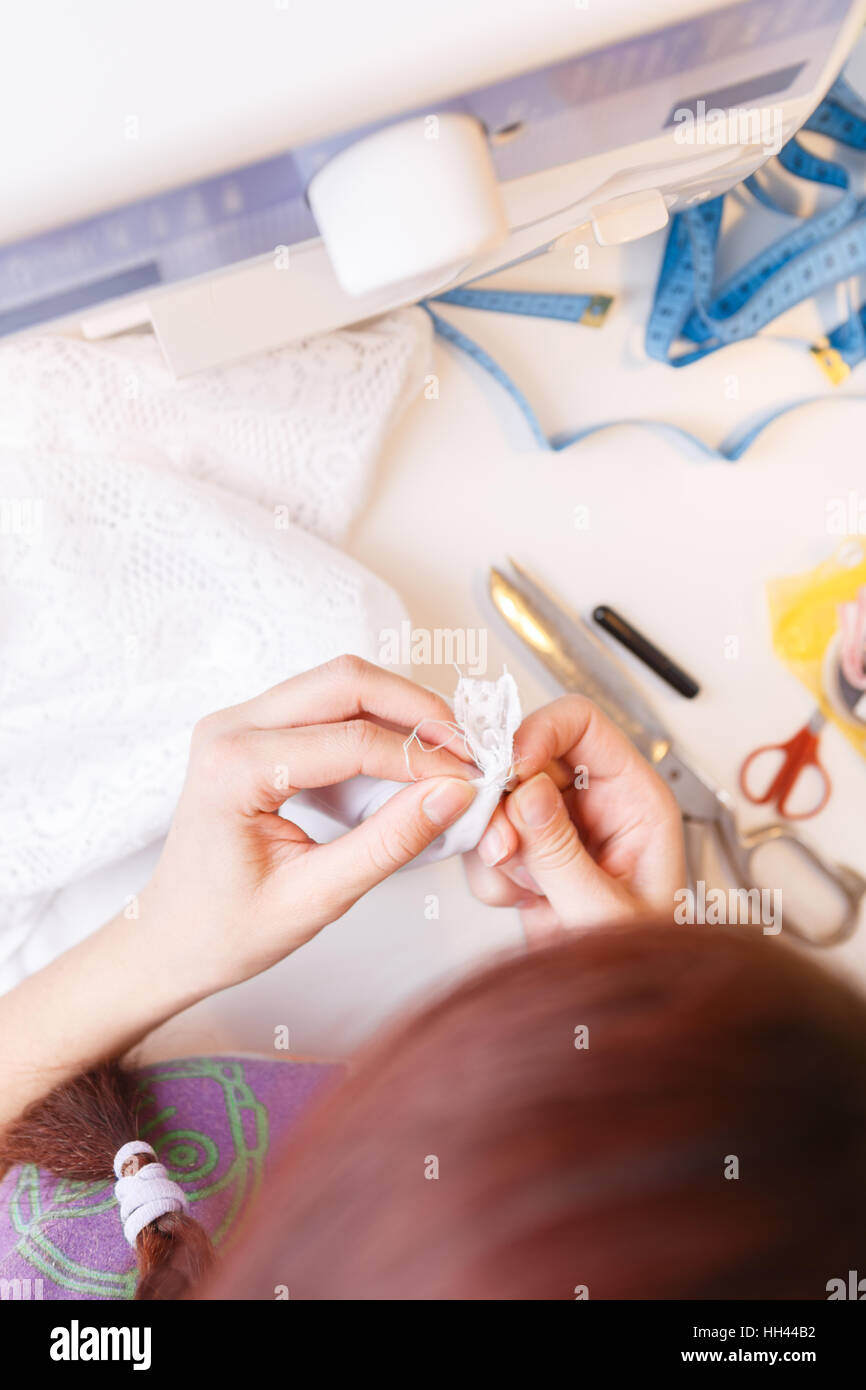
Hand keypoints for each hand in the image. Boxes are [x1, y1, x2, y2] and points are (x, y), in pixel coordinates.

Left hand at [141, 656, 476, 993]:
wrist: (170, 937)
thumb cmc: (226, 929)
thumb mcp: (316, 898)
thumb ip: (388, 843)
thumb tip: (453, 795)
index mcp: (235, 768)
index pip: (353, 740)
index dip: (424, 758)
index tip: (473, 780)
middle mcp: (229, 727)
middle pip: (346, 680)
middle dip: (418, 709)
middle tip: (468, 749)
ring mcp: (237, 721)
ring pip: (338, 682)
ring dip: (400, 709)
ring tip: (447, 753)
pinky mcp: (252, 729)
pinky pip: (324, 703)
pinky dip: (375, 721)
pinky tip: (407, 758)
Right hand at [462, 695, 685, 941]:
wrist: (612, 1013)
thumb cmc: (642, 965)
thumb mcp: (604, 911)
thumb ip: (562, 853)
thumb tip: (526, 794)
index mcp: (634, 798)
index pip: (582, 723)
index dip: (539, 733)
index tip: (511, 769)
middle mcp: (595, 803)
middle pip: (528, 756)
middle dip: (505, 802)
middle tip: (503, 848)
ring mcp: (558, 827)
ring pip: (499, 800)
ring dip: (497, 844)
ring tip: (528, 889)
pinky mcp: (529, 854)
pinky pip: (486, 839)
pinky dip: (491, 874)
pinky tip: (524, 902)